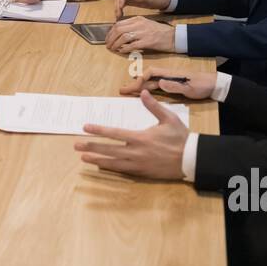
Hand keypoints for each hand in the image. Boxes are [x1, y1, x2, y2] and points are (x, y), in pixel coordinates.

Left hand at [74, 90, 189, 179]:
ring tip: (83, 157)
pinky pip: (121, 170)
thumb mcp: (169, 118)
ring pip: (112, 162)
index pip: (114, 133)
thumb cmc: (179, 137)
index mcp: (140, 137)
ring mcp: (137, 164)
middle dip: (91, 146)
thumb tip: (143, 92)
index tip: (85, 128)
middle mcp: (136, 152)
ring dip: (96, 159)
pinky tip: (100, 166)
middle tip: (76, 145)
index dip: (98, 130)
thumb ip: (154, 106)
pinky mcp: (141, 172)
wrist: (190, 159)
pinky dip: (109, 167)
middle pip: (108, 149)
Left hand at [105, 16, 175, 53]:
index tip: (108, 39)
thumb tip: (121, 34)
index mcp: (137, 19)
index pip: (119, 24)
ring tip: (113, 49)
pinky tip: (121, 52)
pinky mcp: (147, 42)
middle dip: (110, 38)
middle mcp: (139, 24)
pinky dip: (124, 49)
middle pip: (119, 30)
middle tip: (108, 45)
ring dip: (115, 44)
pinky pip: (132, 45)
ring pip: (123, 37)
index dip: (110, 32)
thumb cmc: (159, 32)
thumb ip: (133, 27)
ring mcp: (143, 33)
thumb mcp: (145, 24)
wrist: (173, 37)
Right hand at [121, 67, 215, 99]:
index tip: (133, 88)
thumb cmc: (202, 85)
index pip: (151, 73)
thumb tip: (159, 83)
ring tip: (128, 93)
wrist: (214, 84)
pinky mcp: (172, 85)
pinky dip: (147, 90)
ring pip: (150, 82)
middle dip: (135, 84)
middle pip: (147, 78)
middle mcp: (167, 75)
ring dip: (139, 87)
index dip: (141, 79)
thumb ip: (175, 86)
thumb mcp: (189, 88)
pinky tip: (142, 95)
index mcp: (170, 74)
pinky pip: (156, 86)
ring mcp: (169, 80)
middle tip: (122, 91)